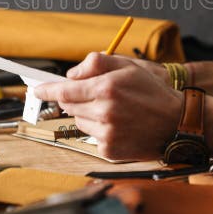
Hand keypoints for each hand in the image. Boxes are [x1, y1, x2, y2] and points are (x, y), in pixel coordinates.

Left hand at [34, 52, 181, 159]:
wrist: (177, 123)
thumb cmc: (152, 92)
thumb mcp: (127, 66)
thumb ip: (96, 63)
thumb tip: (71, 74)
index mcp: (106, 88)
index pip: (64, 90)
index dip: (47, 90)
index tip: (36, 89)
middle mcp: (104, 112)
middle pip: (69, 106)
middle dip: (75, 98)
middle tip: (94, 94)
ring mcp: (107, 133)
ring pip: (79, 121)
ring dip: (88, 114)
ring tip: (113, 110)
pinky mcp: (109, 150)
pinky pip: (92, 137)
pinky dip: (99, 130)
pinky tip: (119, 125)